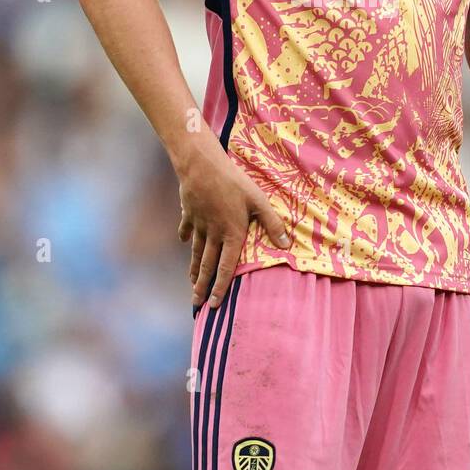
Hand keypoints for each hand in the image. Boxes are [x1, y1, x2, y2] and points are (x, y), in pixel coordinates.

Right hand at [177, 146, 289, 308]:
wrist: (201, 166)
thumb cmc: (234, 182)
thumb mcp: (258, 200)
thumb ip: (272, 223)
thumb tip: (286, 245)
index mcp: (232, 234)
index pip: (227, 267)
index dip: (221, 287)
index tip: (215, 303)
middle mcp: (214, 234)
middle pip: (207, 265)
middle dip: (202, 285)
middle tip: (197, 302)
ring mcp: (199, 224)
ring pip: (196, 251)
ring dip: (194, 268)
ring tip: (191, 282)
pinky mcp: (189, 213)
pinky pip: (187, 229)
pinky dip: (185, 237)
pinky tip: (184, 242)